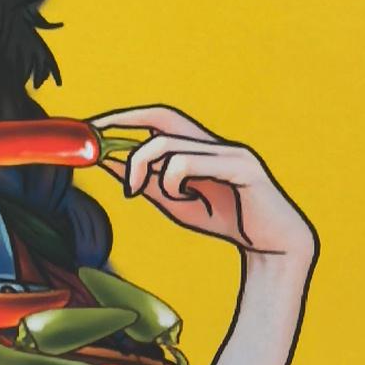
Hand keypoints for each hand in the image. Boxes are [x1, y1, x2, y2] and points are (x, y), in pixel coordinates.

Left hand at [101, 104, 316, 266]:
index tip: (90, 129)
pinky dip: (173, 181)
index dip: (124, 118)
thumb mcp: (175, 201)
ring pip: (169, 144)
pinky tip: (183, 200)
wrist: (274, 247)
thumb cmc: (226, 220)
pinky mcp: (242, 167)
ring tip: (148, 196)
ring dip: (146, 170)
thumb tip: (110, 162)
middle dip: (124, 124)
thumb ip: (148, 181)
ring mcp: (230, 151)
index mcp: (201, 146)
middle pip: (163, 117)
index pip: (159, 118)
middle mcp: (215, 141)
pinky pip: (190, 163)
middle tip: (94, 144)